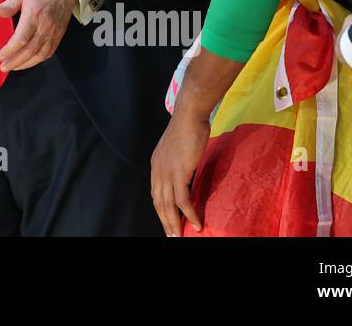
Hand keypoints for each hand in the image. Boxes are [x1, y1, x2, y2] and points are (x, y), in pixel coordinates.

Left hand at [0, 0, 75, 72]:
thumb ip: (9, 4)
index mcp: (34, 14)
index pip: (21, 39)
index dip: (10, 50)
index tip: (0, 55)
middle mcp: (45, 26)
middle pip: (30, 50)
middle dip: (15, 61)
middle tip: (3, 67)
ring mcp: (54, 32)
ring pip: (41, 54)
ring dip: (26, 64)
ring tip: (14, 67)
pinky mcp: (59, 34)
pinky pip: (50, 51)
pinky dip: (39, 59)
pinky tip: (29, 62)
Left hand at [151, 111, 207, 235]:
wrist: (189, 116)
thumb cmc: (187, 129)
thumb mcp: (178, 151)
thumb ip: (178, 165)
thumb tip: (185, 178)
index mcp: (156, 166)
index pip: (156, 194)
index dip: (161, 210)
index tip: (168, 223)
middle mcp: (158, 171)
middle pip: (159, 203)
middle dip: (166, 222)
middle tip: (172, 236)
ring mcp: (167, 172)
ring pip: (168, 205)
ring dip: (175, 223)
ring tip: (180, 236)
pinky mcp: (179, 172)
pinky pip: (183, 199)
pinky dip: (189, 213)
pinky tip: (195, 223)